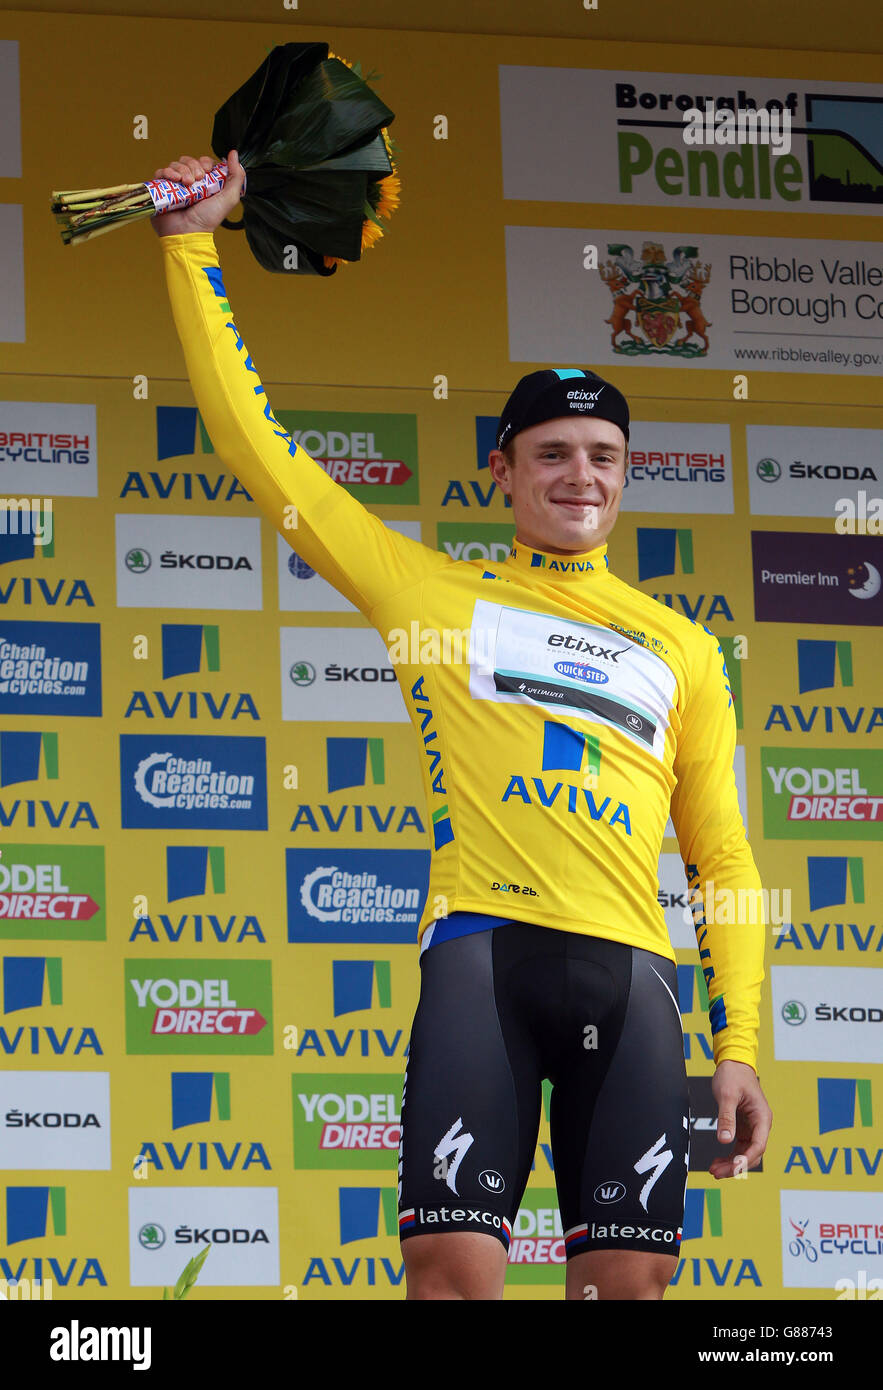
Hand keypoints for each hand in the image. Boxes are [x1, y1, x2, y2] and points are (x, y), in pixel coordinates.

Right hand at [150, 149, 245, 237]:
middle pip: (188, 161)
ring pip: (176, 164)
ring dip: (182, 170)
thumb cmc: (208, 219)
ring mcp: (175, 186)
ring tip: (186, 184)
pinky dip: (168, 172)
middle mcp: (190, 183)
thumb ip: (236, 176)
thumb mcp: (229, 198)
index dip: (205, 162)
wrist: (188, 232)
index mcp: (205, 184)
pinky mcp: (161, 189)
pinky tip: (175, 180)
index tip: (207, 171)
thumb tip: (234, 154)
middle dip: (193, 166)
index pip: (203, 162)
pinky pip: (162, 172)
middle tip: (197, 180)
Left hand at [708, 1059, 771, 1178]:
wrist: (734, 1063)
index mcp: (762, 1117)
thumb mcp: (727, 1095)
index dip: (746, 1159)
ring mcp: (753, 1127)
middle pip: (753, 1154)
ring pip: (746, 1153)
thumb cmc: (733, 1075)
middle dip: (736, 1166)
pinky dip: (730, 1156)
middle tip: (717, 1173)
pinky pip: (739, 1147)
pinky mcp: (744, 1127)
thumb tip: (724, 1140)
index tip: (733, 1168)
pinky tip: (717, 1162)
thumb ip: (726, 1117)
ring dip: (732, 1164)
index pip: (759, 1145)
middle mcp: (760, 1125)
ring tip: (714, 1170)